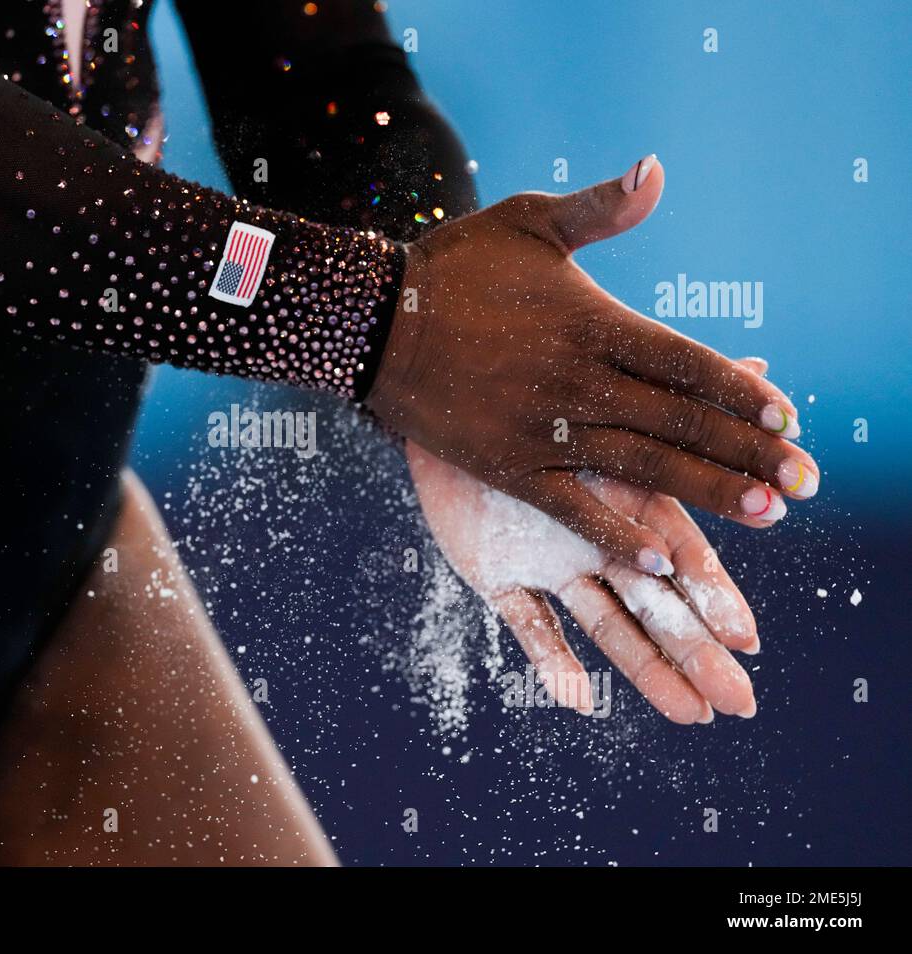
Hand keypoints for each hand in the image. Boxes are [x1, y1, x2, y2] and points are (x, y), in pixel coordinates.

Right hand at [368, 157, 818, 575]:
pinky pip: (571, 506)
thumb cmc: (453, 266)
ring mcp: (542, 430)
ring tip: (767, 515)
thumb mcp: (527, 221)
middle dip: (749, 454)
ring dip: (707, 494)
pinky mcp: (506, 466)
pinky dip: (614, 533)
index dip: (741, 393)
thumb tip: (658, 169)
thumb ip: (600, 209)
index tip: (788, 418)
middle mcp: (576, 382)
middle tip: (807, 482)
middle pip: (680, 424)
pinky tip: (657, 557)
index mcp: (590, 323)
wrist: (372, 323)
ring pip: (640, 468)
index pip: (686, 365)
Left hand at [407, 426, 760, 722]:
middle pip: (658, 606)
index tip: (750, 639)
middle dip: (697, 653)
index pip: (684, 559)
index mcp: (628, 506)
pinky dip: (549, 659)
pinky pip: (526, 623)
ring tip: (689, 714)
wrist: (452, 396)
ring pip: (606, 625)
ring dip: (645, 671)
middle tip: (740, 702)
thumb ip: (680, 398)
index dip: (715, 597)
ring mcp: (552, 564)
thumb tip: (762, 364)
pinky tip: (576, 698)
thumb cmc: (535, 392)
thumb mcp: (610, 398)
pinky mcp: (499, 574)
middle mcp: (599, 543)